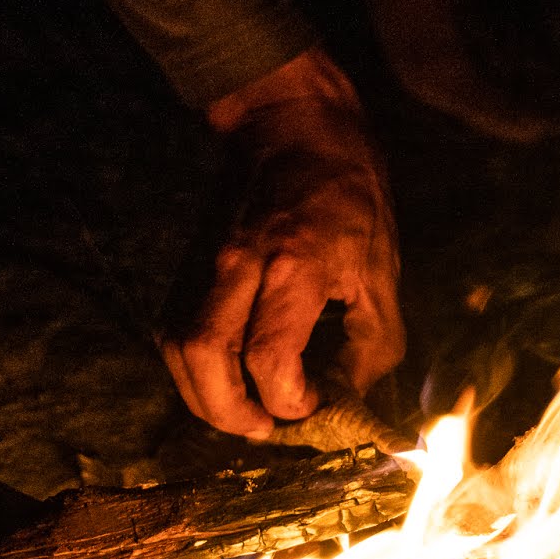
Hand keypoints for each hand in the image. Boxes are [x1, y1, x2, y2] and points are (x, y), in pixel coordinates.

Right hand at [162, 49, 403, 438]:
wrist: (295, 130)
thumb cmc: (350, 199)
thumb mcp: (382, 270)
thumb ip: (372, 344)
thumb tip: (352, 400)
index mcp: (295, 265)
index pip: (269, 357)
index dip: (288, 401)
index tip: (314, 404)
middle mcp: (239, 266)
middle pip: (205, 359)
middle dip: (230, 413)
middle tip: (265, 429)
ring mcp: (206, 265)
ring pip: (179, 350)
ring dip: (205, 398)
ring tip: (245, 416)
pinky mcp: (190, 269)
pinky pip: (177, 333)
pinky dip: (195, 372)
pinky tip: (228, 384)